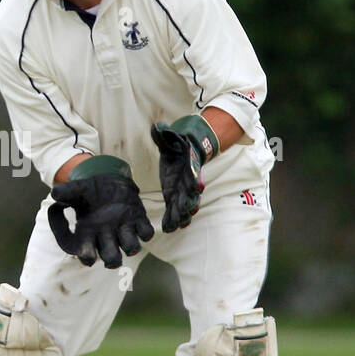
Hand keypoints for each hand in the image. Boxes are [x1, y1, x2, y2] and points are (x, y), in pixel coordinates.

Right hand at [46, 155, 154, 268]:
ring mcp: (124, 230)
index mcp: (89, 234)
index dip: (88, 257)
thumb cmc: (89, 190)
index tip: (88, 256)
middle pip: (112, 259)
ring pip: (131, 249)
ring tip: (126, 234)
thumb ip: (65, 192)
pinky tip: (138, 223)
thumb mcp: (76, 190)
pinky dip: (145, 232)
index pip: (87, 255)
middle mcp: (107, 237)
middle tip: (112, 255)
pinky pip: (146, 233)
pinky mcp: (139, 221)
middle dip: (112, 259)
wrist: (109, 181)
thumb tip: (54, 193)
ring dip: (131, 246)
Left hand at [150, 114, 218, 231]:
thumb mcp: (169, 137)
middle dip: (189, 202)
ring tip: (178, 225)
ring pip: (185, 205)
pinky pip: (175, 210)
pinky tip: (170, 228)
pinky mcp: (174, 197)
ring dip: (182, 215)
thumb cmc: (176, 145)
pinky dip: (173, 219)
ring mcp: (182, 191)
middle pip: (191, 193)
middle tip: (186, 211)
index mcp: (188, 166)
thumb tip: (157, 126)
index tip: (197, 187)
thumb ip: (164, 133)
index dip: (195, 179)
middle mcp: (188, 181)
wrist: (182, 152)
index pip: (193, 173)